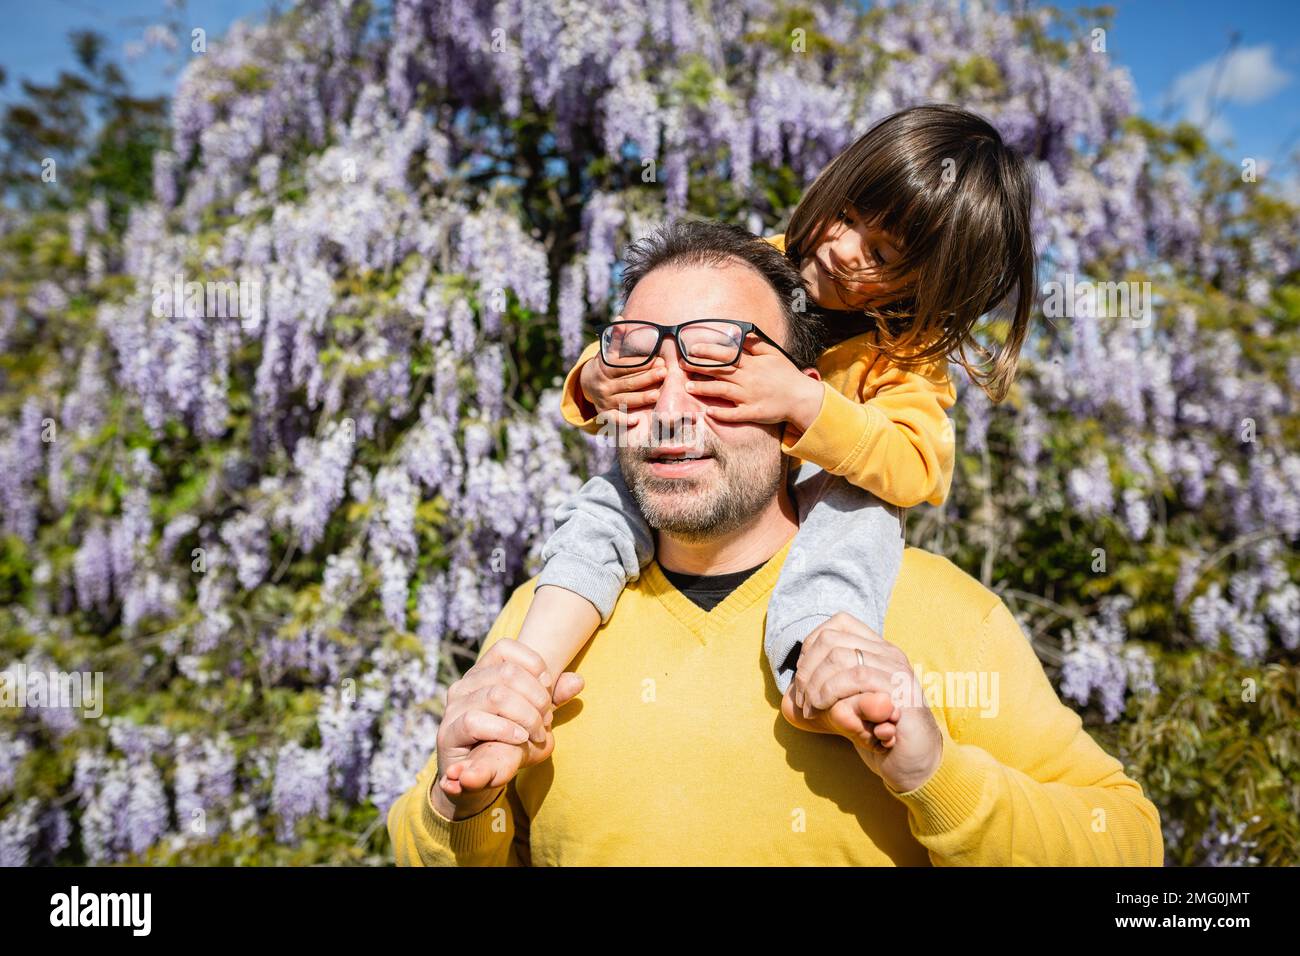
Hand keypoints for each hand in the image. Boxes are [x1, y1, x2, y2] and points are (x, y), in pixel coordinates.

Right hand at [432, 638, 583, 818]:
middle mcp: (464, 685)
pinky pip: (476, 721)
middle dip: (537, 697)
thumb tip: (578, 681)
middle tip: (546, 719)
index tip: (548, 688)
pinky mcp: (448, 734)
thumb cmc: (509, 744)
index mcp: (483, 673)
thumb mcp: (536, 719)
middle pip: (508, 673)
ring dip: (526, 715)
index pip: (506, 648)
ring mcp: (454, 708)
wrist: (479, 782)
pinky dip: (505, 729)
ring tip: (535, 732)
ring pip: (496, 695)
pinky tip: (519, 737)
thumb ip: (554, 698)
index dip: (534, 664)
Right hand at [579, 318, 667, 425]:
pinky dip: (623, 420)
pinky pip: (614, 419)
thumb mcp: (608, 352)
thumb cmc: (606, 365)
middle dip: (647, 378)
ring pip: (625, 399)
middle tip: (664, 373)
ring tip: (657, 394)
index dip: (641, 364)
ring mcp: (605, 401)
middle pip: (627, 382)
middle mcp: (604, 385)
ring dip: (641, 397)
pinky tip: (635, 421)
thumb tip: (620, 318)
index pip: (624, 366)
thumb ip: (616, 337)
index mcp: (604, 368)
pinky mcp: (606, 414)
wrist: (588, 385)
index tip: (658, 360)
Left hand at [682, 335, 823, 428]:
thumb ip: (756, 344)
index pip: (726, 355)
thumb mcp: (774, 354)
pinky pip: (735, 414)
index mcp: (752, 364)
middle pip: (720, 372)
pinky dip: (721, 413)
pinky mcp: (753, 413)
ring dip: (705, 389)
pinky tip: (708, 412)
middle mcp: (749, 379)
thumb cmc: (786, 374)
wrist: (802, 398)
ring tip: (689, 388)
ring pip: (723, 392)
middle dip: (699, 368)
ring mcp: (750, 397)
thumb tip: (742, 332)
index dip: (708, 352)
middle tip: (682, 366)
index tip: (692, 349)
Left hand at [779, 612, 943, 793]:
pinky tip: (824, 711)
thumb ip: (818, 698)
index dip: (811, 645)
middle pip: (831, 640)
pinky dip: (831, 693)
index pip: (839, 622)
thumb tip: (789, 698)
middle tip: (803, 701)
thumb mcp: (841, 711)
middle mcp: (889, 654)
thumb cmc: (876, 734)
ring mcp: (897, 672)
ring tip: (812, 709)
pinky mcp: (902, 693)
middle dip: (806, 671)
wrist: (913, 763)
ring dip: (816, 685)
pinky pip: (858, 679)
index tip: (804, 677)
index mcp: (877, 650)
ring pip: (841, 658)